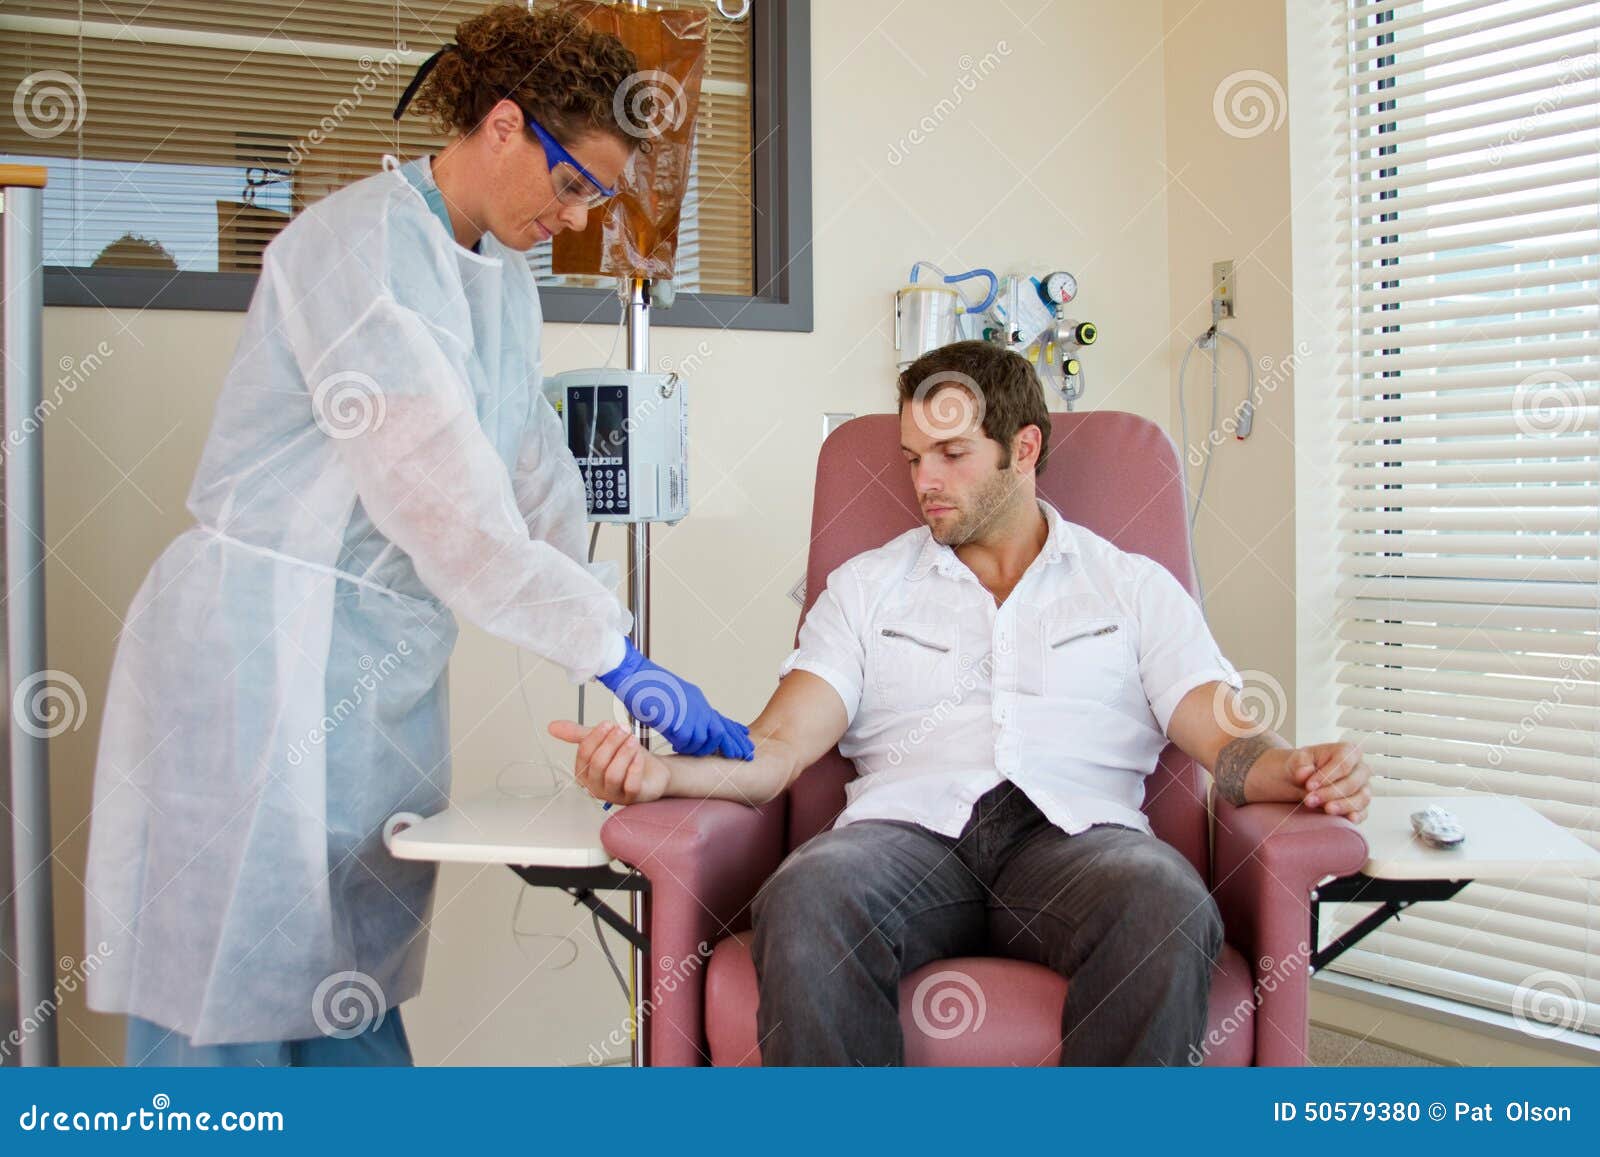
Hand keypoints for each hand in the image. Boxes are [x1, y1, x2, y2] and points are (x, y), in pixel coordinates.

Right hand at [549, 720, 670, 805]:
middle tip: (623, 729)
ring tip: (633, 740)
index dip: (595, 737)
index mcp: (585, 773)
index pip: (584, 755)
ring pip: (613, 774)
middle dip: (611, 743)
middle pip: (598, 763)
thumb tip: (552, 727)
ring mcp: (613, 795)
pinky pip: (631, 784)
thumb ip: (578, 734)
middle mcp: (596, 787)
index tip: (608, 724)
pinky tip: (639, 756)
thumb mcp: (602, 741)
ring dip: (624, 753)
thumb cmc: (626, 757)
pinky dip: (635, 767)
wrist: (653, 771)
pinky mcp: (632, 798)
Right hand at [596, 638, 753, 759]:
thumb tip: (684, 730)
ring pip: (707, 739)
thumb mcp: (671, 700)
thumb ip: (682, 713)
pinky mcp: (676, 718)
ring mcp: (688, 712)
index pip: (720, 719)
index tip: (745, 739)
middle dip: (733, 745)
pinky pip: (687, 741)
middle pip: (722, 730)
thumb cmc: (644, 685)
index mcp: (696, 700)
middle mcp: (697, 705)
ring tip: (694, 752)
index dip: (734, 731)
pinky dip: (684, 747)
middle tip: (744, 756)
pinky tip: (677, 747)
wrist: (632, 672)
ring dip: (701, 748)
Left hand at [1285, 741, 1370, 822]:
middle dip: (1330, 793)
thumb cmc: (1304, 766)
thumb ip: (1300, 764)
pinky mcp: (1361, 805)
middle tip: (1309, 799)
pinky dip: (1357, 816)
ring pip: (1361, 798)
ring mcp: (1364, 788)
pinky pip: (1364, 812)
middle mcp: (1361, 769)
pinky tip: (1349, 819)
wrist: (1303, 780)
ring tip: (1324, 809)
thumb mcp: (1298, 760)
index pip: (1343, 763)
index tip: (1309, 785)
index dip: (1327, 776)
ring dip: (1342, 806)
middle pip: (1352, 782)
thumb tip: (1304, 773)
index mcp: (1348, 751)